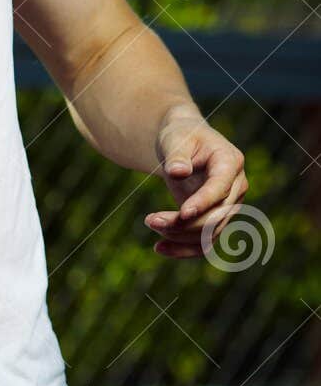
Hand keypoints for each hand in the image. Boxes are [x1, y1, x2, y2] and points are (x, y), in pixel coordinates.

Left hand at [145, 111, 248, 258]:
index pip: (221, 188)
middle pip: (216, 215)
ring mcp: (228, 205)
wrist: (183, 143)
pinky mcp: (215, 219)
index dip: (204, 202)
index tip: (183, 213)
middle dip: (183, 223)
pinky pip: (204, 242)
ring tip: (150, 224)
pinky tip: (159, 249)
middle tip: (150, 220)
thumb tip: (178, 172)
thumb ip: (177, 155)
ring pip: (210, 233)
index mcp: (230, 162)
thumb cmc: (180, 136)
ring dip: (179, 237)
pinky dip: (183, 250)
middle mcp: (236, 186)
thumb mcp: (175, 138)